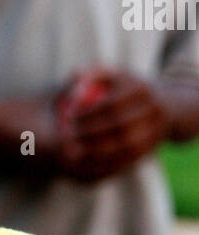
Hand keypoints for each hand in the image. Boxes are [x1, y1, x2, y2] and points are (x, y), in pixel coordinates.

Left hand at [53, 67, 168, 181]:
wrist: (165, 105)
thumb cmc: (125, 88)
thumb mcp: (111, 74)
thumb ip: (89, 76)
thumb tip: (73, 89)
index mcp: (142, 90)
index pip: (111, 104)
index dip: (89, 114)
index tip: (69, 118)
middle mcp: (154, 109)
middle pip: (119, 126)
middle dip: (91, 134)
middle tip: (69, 138)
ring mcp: (157, 129)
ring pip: (126, 146)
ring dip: (98, 151)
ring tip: (75, 151)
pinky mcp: (155, 146)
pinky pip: (130, 157)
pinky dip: (108, 160)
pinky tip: (88, 158)